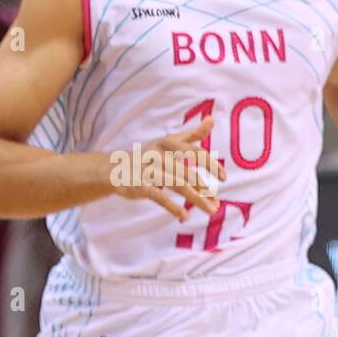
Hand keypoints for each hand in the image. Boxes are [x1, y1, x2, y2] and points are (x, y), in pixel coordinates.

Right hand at [110, 116, 224, 220]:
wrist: (114, 168)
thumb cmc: (148, 156)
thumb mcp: (169, 142)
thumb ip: (192, 134)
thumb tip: (212, 119)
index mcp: (166, 143)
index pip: (193, 151)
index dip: (210, 164)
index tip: (224, 178)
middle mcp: (157, 154)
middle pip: (186, 172)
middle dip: (204, 189)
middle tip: (216, 204)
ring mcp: (146, 169)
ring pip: (176, 185)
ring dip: (195, 199)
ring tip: (210, 210)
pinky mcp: (138, 184)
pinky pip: (158, 197)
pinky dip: (173, 208)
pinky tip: (184, 217)